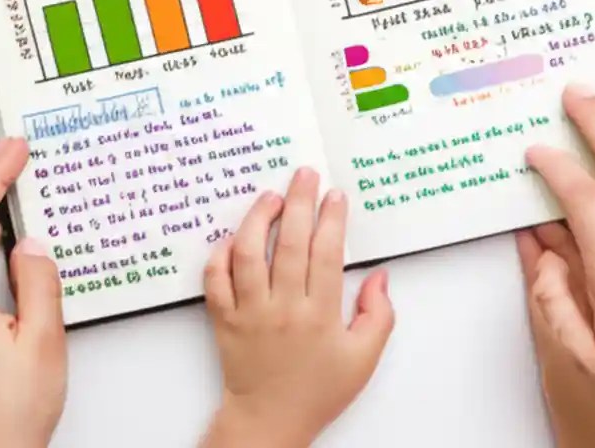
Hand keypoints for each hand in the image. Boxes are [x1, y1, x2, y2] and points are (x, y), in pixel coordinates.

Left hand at [201, 168, 394, 447]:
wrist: (270, 420)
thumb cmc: (318, 390)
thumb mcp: (364, 358)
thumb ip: (378, 314)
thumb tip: (379, 275)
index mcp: (320, 315)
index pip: (326, 253)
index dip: (332, 219)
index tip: (336, 194)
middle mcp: (283, 308)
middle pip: (289, 243)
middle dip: (299, 202)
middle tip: (304, 174)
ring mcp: (250, 313)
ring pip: (248, 254)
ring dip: (257, 219)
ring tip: (270, 196)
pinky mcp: (223, 320)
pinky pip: (215, 280)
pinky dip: (220, 254)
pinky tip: (233, 237)